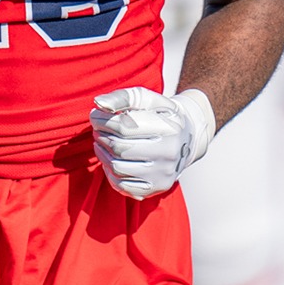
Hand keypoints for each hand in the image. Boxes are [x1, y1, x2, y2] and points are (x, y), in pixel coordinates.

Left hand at [89, 87, 215, 199]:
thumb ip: (123, 97)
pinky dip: (110, 173)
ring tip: (102, 142)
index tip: (96, 116)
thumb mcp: (147, 99)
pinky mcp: (157, 187)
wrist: (187, 138)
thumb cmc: (162, 115)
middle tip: (98, 129)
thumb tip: (99, 103)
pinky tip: (111, 159)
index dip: (103, 121)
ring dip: (103, 153)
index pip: (124, 127)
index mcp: (169, 128)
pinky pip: (122, 186)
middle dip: (102, 136)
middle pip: (119, 148)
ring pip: (118, 168)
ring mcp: (163, 173)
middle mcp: (169, 153)